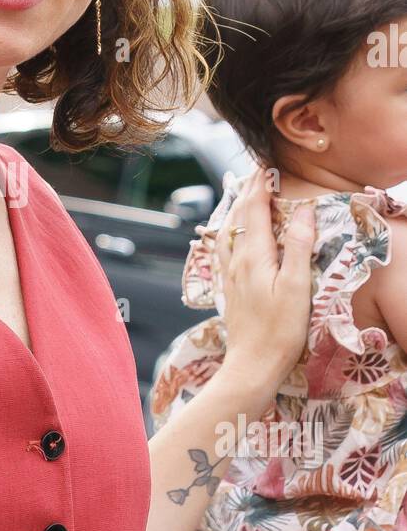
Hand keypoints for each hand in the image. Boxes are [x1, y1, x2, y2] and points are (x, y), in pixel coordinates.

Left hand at [215, 167, 315, 397]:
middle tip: (259, 171)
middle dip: (248, 190)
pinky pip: (226, 247)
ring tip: (246, 194)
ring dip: (239, 208)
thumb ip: (298, 246)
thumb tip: (303, 210)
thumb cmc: (279, 330)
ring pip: (229, 230)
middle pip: (239, 215)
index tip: (267, 165)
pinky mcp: (231, 287)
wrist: (252, 365)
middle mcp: (236, 260)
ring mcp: (230, 274)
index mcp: (253, 255)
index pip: (254, 208)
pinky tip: (234, 235)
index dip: (260, 184)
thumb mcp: (297, 286)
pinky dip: (232, 230)